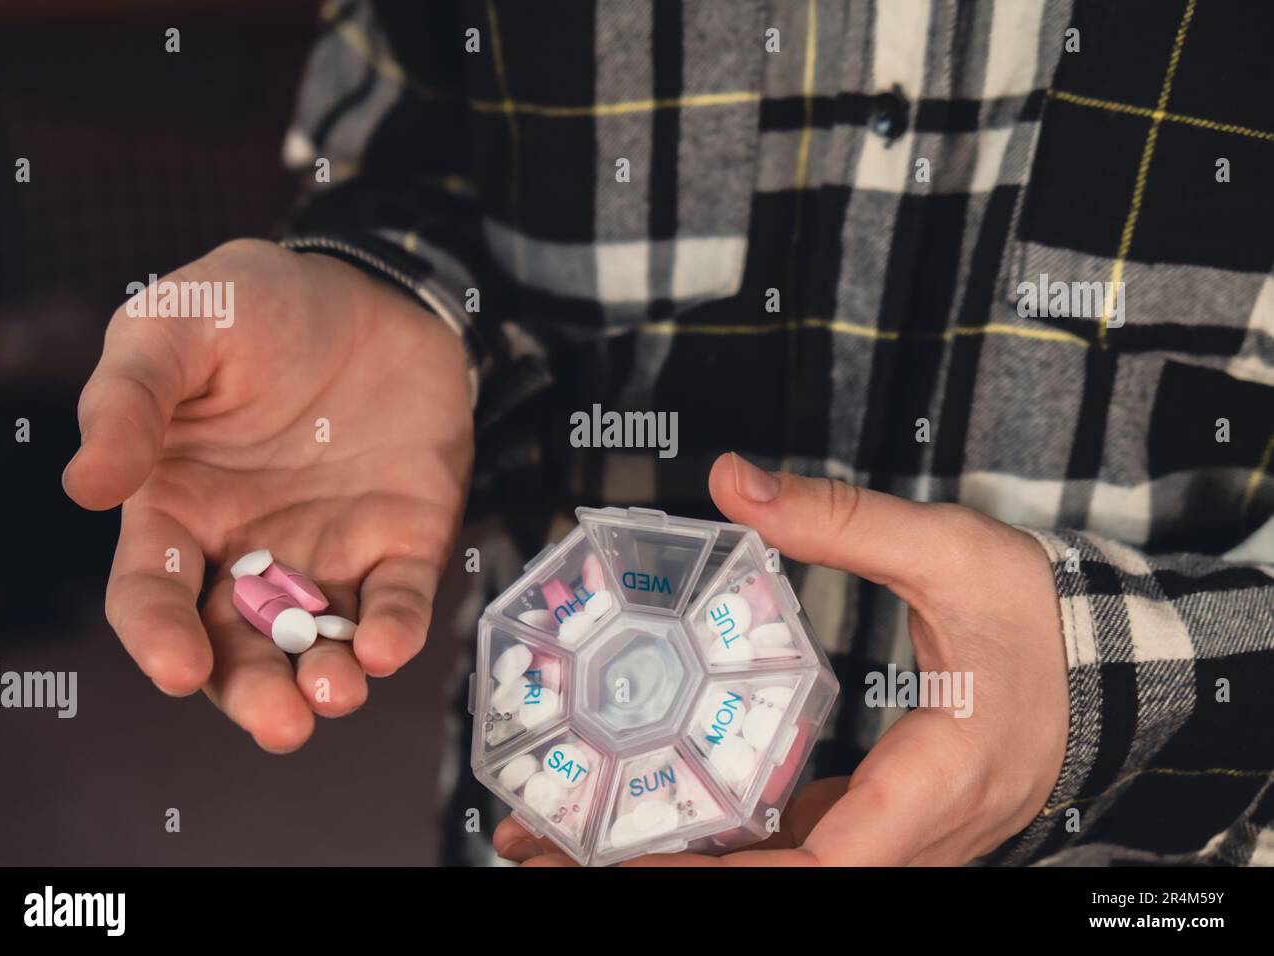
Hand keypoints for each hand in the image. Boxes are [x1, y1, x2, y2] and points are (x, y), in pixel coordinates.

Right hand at [64, 239, 472, 751]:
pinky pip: (395, 599)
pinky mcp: (401, 542)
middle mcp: (249, 548)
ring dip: (326, 677)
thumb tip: (83, 486)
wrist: (372, 292)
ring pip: (319, 640)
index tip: (175, 668)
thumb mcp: (176, 327)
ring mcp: (328, 552)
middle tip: (280, 722)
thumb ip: (129, 401)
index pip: (154, 592)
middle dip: (254, 690)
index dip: (158, 636)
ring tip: (335, 692)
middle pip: (239, 644)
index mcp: (177, 509)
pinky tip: (388, 645)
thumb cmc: (256, 306)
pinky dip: (394, 629)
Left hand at [494, 452, 1067, 864]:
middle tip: (549, 849)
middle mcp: (916, 835)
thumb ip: (841, 519)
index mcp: (934, 785)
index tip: (626, 860)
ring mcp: (904, 838)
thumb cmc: (1044, 617)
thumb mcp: (949, 551)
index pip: (822, 865)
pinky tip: (670, 814)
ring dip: (687, 864)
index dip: (720, 876)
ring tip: (579, 838)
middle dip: (665, 874)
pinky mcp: (890, 820)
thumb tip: (737, 482)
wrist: (1115, 664)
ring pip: (786, 872)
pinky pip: (804, 846)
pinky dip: (734, 843)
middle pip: (782, 883)